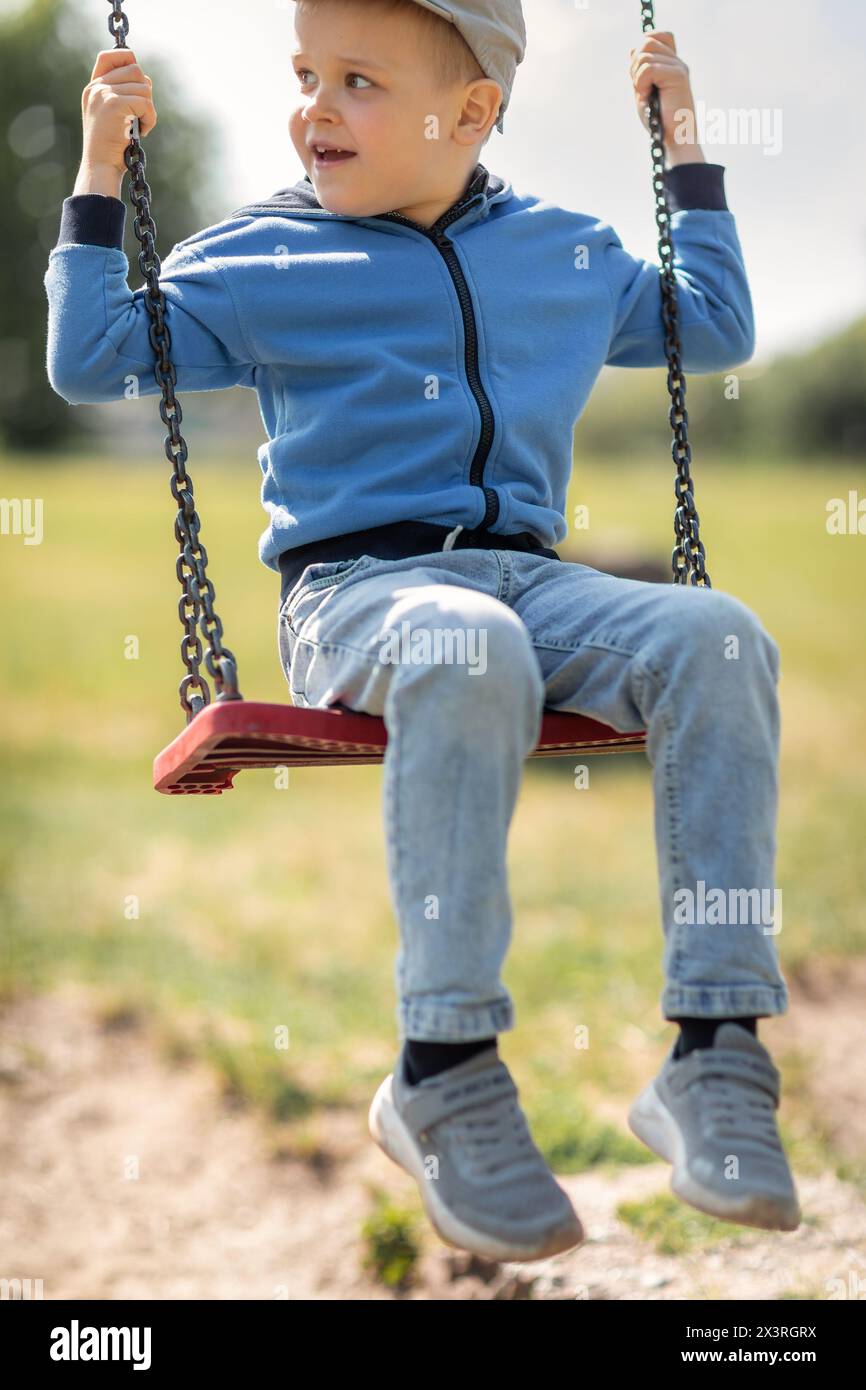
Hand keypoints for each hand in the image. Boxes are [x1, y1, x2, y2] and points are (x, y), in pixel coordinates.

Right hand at [79, 48, 156, 175]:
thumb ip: (122, 95)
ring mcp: (104, 94)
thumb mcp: (112, 116)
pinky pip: (145, 102)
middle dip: (145, 92)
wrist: (100, 167)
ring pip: (143, 85)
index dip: (128, 60)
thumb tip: (145, 80)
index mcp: (93, 88)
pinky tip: (143, 131)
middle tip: (141, 114)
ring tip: (141, 126)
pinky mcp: (114, 104)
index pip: (110, 56)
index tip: (136, 85)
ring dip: (149, 108)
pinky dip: (150, 118)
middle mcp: (97, 87)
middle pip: (134, 69)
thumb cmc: (111, 148)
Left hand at [629, 31, 703, 164]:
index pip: (656, 36)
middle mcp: (677, 62)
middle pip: (647, 41)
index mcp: (671, 64)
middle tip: (641, 87)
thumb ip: (640, 71)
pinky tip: (647, 96)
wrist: (674, 138)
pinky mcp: (678, 75)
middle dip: (635, 64)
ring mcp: (678, 67)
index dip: (642, 48)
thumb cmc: (659, 121)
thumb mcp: (644, 91)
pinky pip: (648, 68)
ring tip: (645, 93)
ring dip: (637, 76)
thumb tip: (633, 49)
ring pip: (645, 53)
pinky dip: (641, 83)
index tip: (640, 74)